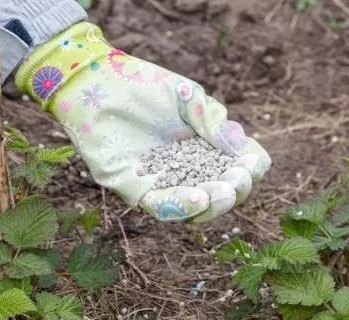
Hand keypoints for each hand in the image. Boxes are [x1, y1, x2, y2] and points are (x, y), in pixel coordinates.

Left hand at [15, 23, 270, 221]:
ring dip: (212, 204)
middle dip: (234, 191)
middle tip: (236, 181)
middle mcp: (185, 170)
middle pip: (219, 194)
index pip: (235, 168)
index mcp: (203, 148)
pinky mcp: (134, 189)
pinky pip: (160, 208)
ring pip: (193, 209)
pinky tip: (198, 196)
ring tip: (222, 191)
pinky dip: (181, 206)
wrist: (96, 81)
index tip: (251, 163)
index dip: (249, 170)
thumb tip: (239, 144)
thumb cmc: (142, 84)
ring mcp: (160, 182)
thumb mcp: (187, 97)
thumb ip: (212, 119)